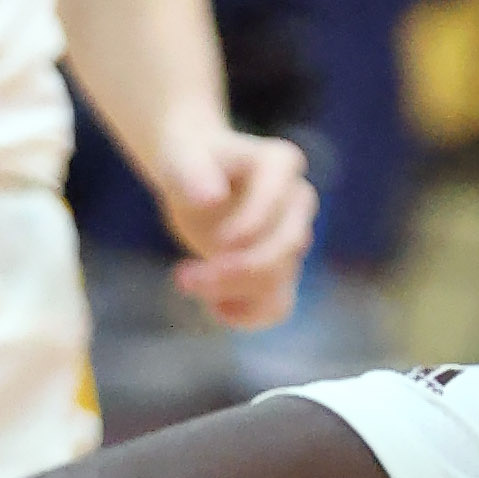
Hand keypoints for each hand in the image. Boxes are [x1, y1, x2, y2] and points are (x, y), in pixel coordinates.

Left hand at [153, 121, 316, 330]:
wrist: (194, 178)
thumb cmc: (189, 162)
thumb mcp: (181, 161)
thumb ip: (192, 175)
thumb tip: (211, 199)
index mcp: (281, 163)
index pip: (278, 199)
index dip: (250, 226)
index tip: (215, 243)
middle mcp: (297, 199)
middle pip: (285, 247)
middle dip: (234, 271)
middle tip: (182, 276)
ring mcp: (292, 236)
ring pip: (280, 280)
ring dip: (232, 294)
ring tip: (189, 284)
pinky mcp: (278, 268)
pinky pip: (279, 305)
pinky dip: (249, 316)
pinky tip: (214, 307)